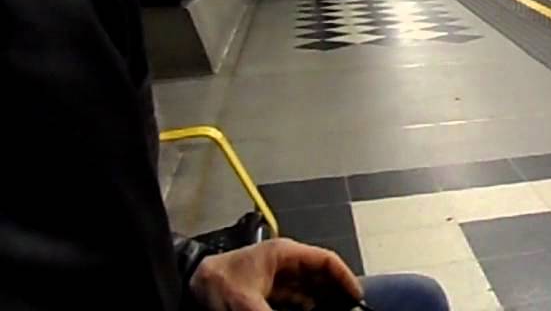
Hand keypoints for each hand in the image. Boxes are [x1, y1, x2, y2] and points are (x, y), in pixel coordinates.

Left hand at [189, 238, 363, 310]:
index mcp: (285, 253)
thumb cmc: (213, 280)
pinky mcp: (266, 293)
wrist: (186, 284)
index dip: (345, 278)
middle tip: (348, 309)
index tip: (356, 296)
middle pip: (320, 277)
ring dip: (320, 304)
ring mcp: (276, 278)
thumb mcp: (246, 301)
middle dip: (334, 294)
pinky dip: (305, 309)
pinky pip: (295, 301)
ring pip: (309, 291)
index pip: (326, 261)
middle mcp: (284, 263)